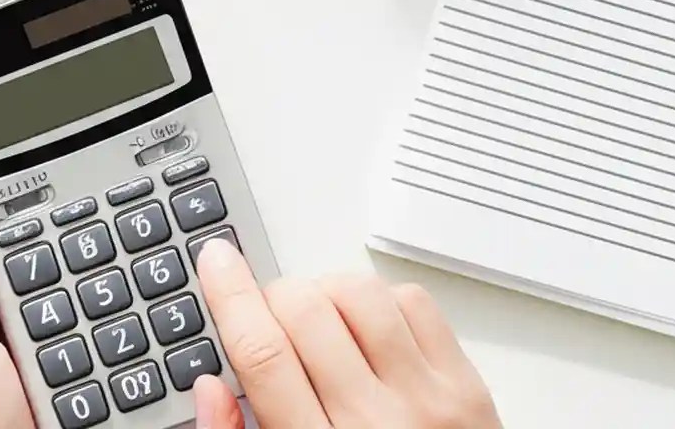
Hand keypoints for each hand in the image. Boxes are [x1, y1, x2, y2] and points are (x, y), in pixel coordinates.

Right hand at [192, 240, 500, 428]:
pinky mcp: (465, 384)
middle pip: (306, 312)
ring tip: (319, 323)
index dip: (231, 297)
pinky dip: (379, 300)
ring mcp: (428, 400)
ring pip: (359, 294)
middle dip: (274, 297)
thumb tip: (209, 387)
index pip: (264, 356)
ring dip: (325, 293)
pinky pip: (413, 301)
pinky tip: (367, 329)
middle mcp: (376, 423)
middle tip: (270, 319)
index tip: (218, 262)